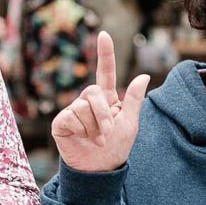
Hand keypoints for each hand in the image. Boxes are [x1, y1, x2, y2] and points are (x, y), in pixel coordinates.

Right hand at [51, 31, 150, 173]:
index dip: (105, 54)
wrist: (99, 170)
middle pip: (93, 92)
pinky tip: (83, 140)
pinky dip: (82, 131)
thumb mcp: (130, 123)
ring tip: (96, 140)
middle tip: (108, 134)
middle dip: (104, 115)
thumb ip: (134, 100)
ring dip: (94, 127)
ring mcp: (73, 111)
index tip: (104, 34)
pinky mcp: (62, 122)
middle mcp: (88, 102)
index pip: (105, 72)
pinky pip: (72, 117)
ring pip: (83, 107)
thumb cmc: (116, 148)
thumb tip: (143, 76)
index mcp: (107, 99)